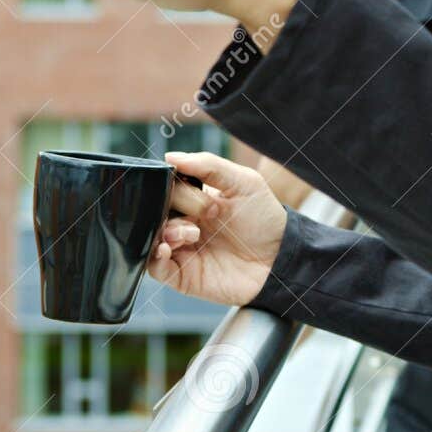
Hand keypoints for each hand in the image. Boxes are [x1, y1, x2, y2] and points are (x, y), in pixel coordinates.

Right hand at [148, 151, 287, 306]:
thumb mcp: (244, 182)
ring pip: (151, 236)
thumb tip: (170, 157)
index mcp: (195, 199)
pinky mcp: (181, 274)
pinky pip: (154, 267)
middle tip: (206, 214)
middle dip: (172, 208)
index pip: (167, 187)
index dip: (174, 186)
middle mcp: (184, 222)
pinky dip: (154, 256)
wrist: (279, 258)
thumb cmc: (264, 218)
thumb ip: (209, 166)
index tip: (193, 188)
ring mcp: (181, 249)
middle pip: (156, 210)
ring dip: (166, 231)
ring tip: (191, 234)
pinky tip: (167, 248)